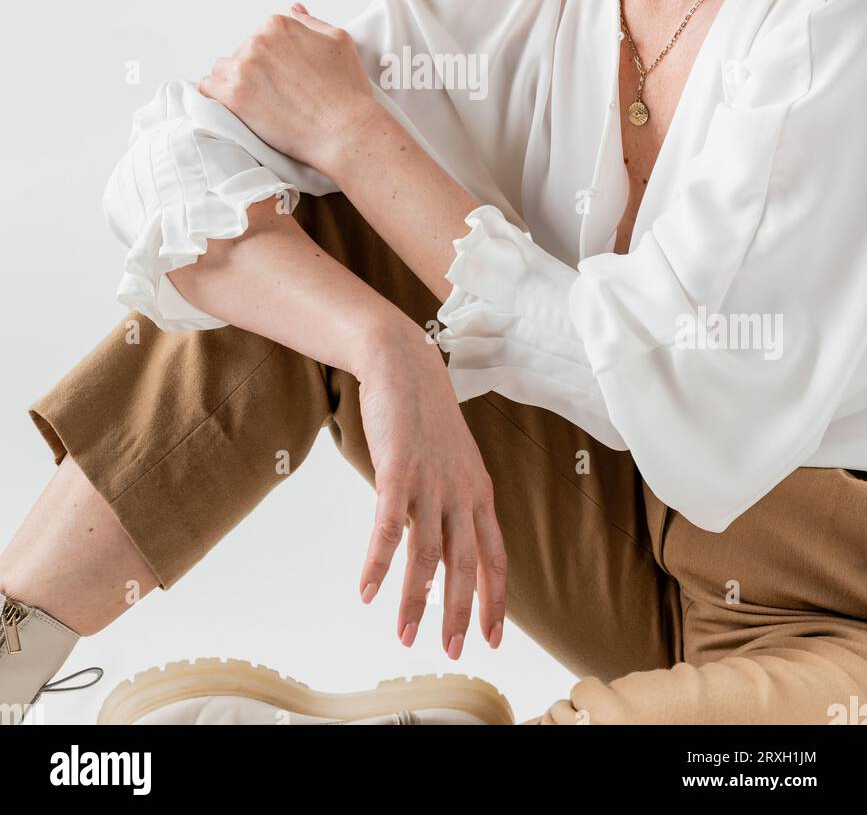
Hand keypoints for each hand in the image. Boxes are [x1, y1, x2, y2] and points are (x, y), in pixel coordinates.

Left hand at [197, 3, 373, 171]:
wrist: (343, 129)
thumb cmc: (346, 89)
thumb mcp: (339, 41)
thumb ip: (311, 22)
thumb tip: (294, 9)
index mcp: (279, 26)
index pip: (261, 36)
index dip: (272, 59)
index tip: (282, 77)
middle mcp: (258, 41)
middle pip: (241, 52)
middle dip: (254, 70)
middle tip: (275, 93)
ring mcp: (243, 68)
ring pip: (222, 70)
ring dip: (234, 82)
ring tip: (257, 102)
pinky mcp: (233, 96)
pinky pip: (208, 88)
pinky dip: (216, 96)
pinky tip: (232, 105)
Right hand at [355, 325, 507, 659]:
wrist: (404, 364)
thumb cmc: (424, 416)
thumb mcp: (452, 462)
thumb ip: (453, 502)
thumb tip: (443, 543)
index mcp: (479, 493)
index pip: (495, 557)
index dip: (495, 600)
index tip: (492, 638)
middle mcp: (462, 492)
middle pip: (466, 565)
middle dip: (460, 613)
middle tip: (453, 652)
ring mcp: (432, 482)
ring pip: (428, 555)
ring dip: (416, 601)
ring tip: (406, 637)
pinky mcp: (399, 471)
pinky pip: (388, 527)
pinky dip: (378, 563)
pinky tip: (366, 591)